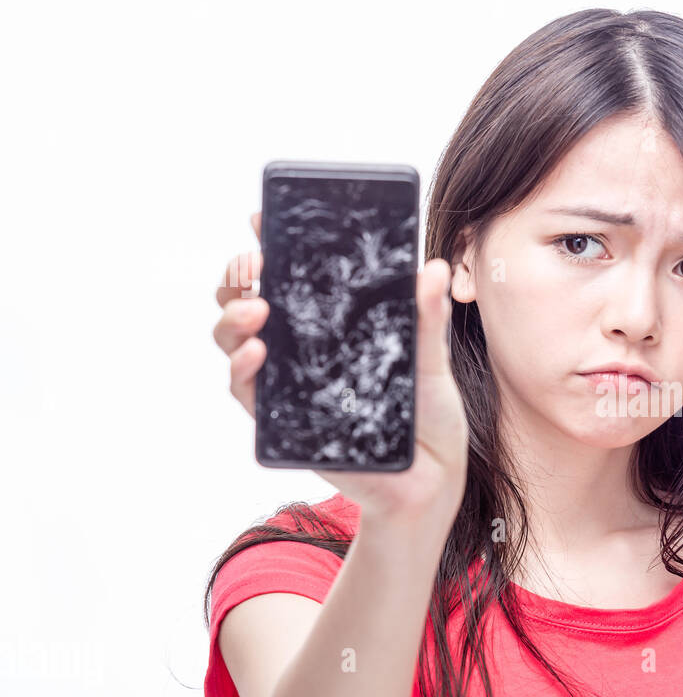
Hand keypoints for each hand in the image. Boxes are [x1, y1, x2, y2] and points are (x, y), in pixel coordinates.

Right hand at [213, 212, 467, 523]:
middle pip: (249, 299)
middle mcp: (304, 348)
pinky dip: (243, 368)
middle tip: (255, 262)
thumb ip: (427, 319)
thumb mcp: (432, 364)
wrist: (427, 480)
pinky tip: (256, 353)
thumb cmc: (428, 419)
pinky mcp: (283, 421)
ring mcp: (289, 383)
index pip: (293, 275)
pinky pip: (247, 391)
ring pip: (235, 339)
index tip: (263, 215)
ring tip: (258, 308)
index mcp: (334, 324)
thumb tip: (434, 270)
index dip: (271, 241)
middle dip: (239, 275)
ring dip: (234, 318)